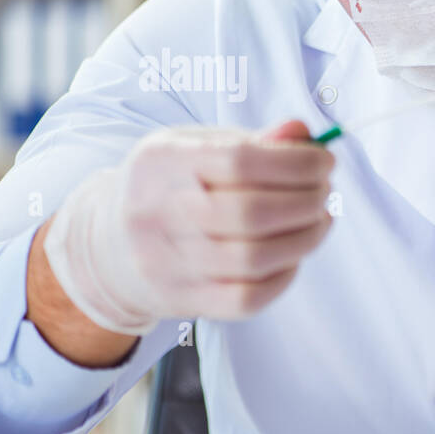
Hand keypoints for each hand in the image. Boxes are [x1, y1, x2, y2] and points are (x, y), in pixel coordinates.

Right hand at [41, 120, 334, 336]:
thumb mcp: (197, 148)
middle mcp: (159, 212)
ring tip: (320, 221)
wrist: (108, 246)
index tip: (325, 162)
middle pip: (253, 214)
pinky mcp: (182, 300)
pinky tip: (293, 256)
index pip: (242, 161)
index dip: (297, 163)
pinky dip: (284, 277)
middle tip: (325, 193)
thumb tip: (304, 133)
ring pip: (255, 259)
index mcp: (163, 161)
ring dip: (305, 239)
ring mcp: (167, 262)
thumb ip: (254, 142)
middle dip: (307, 201)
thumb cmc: (171, 187)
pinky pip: (248, 298)